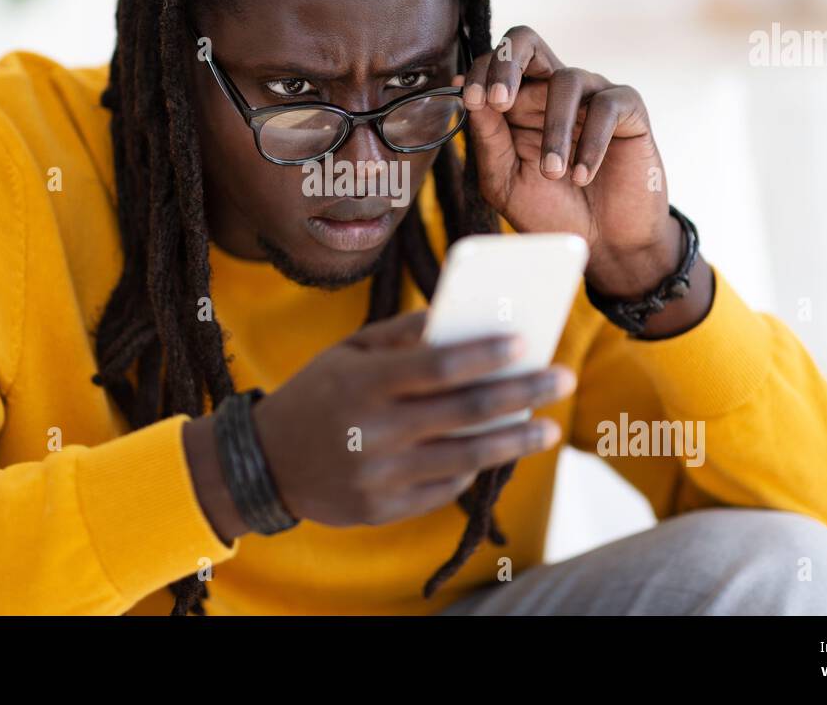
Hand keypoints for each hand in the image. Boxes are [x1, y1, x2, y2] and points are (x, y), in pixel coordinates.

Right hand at [246, 310, 573, 530]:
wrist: (263, 463)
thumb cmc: (317, 393)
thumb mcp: (348, 351)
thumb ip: (403, 333)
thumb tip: (463, 318)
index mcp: (364, 382)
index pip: (439, 364)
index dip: (487, 353)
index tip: (528, 342)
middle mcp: (374, 430)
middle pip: (467, 410)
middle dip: (524, 392)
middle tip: (563, 379)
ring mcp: (379, 474)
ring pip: (467, 456)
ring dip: (516, 440)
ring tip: (548, 428)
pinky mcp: (382, 509)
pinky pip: (445, 486)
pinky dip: (473, 466)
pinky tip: (493, 450)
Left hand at [459, 25, 687, 299]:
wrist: (603, 244)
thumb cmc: (551, 210)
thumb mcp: (505, 180)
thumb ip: (488, 139)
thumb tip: (467, 94)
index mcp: (517, 104)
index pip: (494, 64)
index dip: (481, 73)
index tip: (473, 101)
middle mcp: (552, 92)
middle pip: (526, 41)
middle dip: (508, 63)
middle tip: (499, 101)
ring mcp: (591, 97)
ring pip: (566, 80)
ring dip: (554, 130)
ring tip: (552, 172)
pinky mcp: (628, 110)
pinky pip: (606, 106)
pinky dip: (591, 143)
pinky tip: (581, 175)